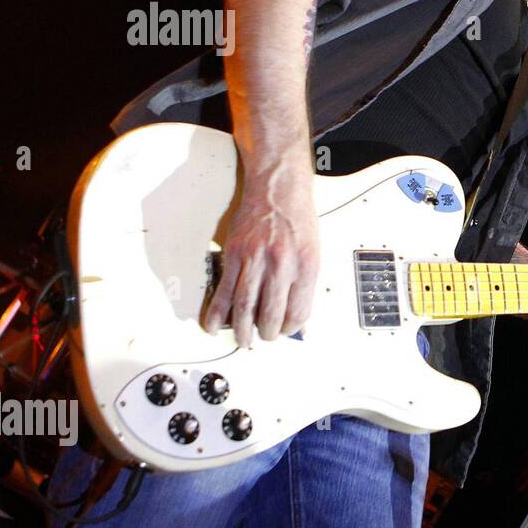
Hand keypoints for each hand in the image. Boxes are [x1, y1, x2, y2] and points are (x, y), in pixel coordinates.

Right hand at [202, 154, 319, 347]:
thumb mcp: (313, 250)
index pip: (298, 311)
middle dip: (267, 333)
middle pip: (271, 314)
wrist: (278, 188)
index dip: (291, 327)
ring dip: (242, 330)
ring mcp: (255, 260)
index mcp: (306, 266)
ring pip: (244, 307)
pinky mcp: (234, 254)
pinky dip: (217, 312)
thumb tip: (294, 312)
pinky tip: (214, 325)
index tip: (286, 330)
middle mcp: (281, 265)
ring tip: (243, 340)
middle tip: (264, 337)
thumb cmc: (297, 218)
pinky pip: (222, 290)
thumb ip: (304, 281)